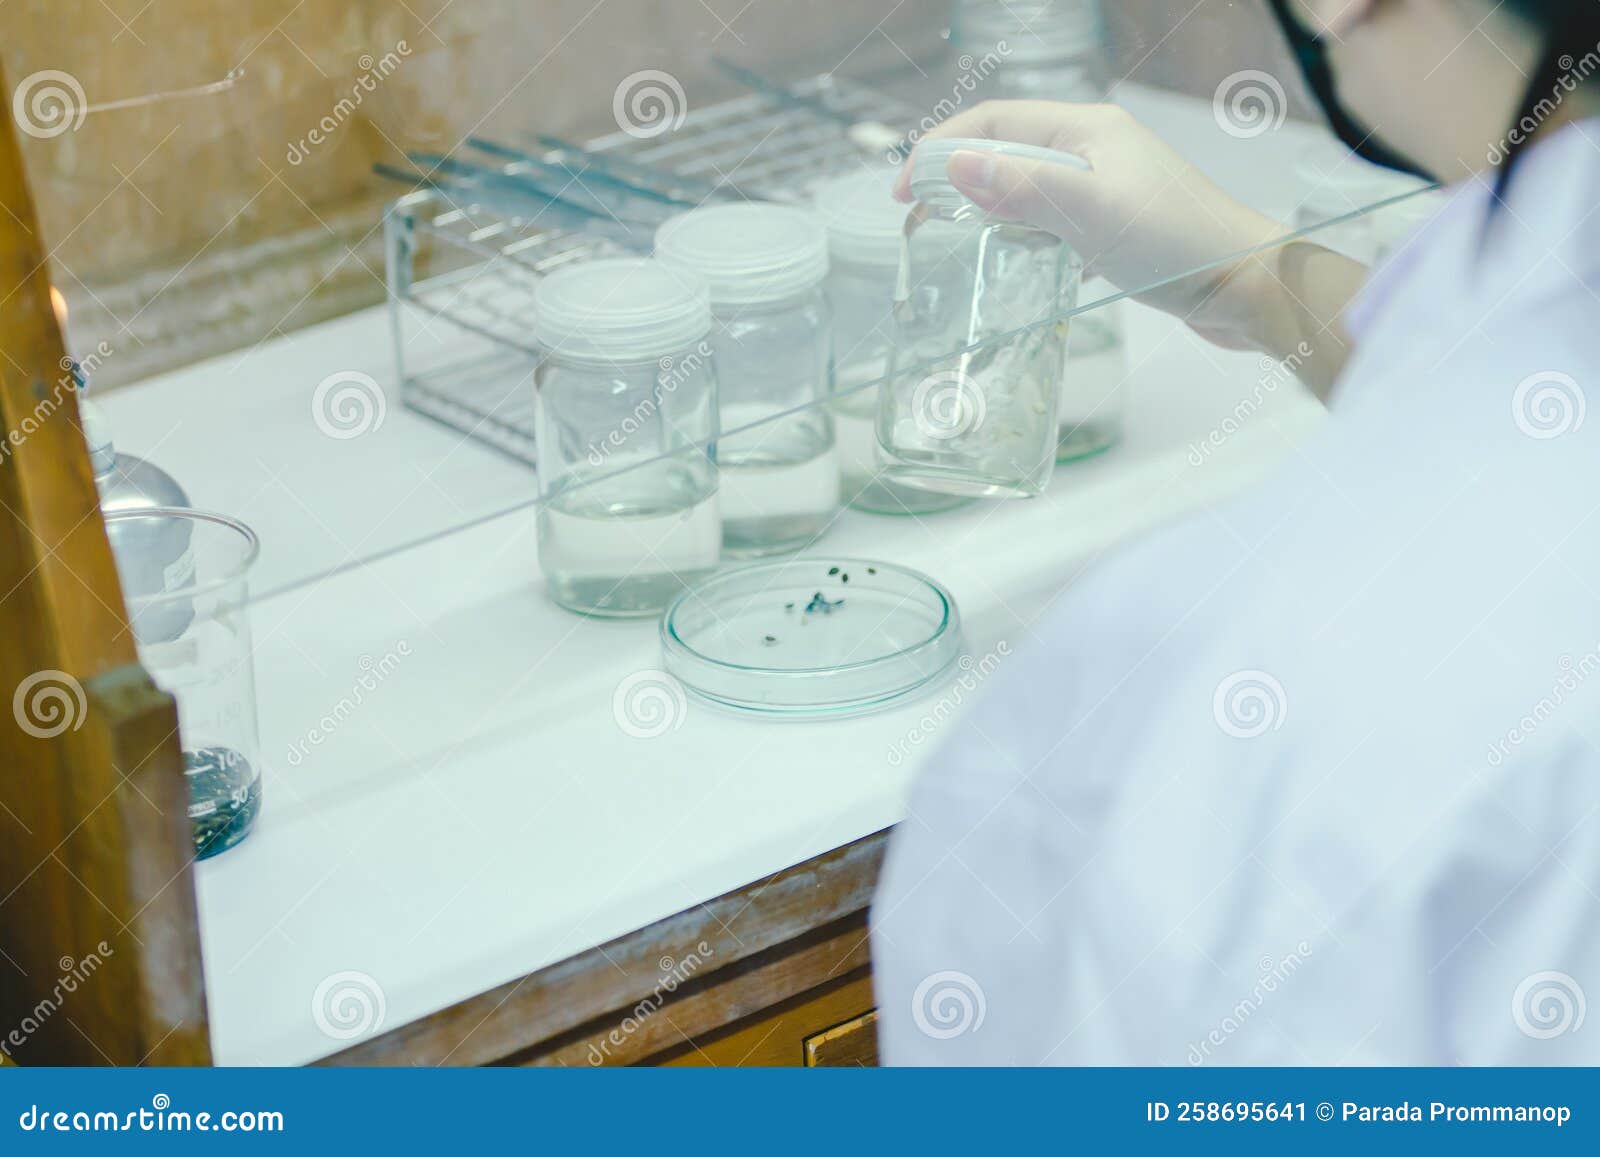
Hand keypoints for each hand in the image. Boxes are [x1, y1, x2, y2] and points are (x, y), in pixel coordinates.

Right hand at [894, 100, 1291, 351]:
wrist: (1248, 285)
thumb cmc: (1178, 244)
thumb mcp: (1091, 214)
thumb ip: (1023, 189)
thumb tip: (955, 165)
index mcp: (1086, 130)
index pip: (995, 122)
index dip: (942, 149)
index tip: (904, 192)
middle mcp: (1095, 150)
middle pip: (1008, 150)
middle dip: (959, 177)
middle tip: (920, 218)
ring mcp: (1109, 187)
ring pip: (1029, 188)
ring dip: (990, 208)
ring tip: (958, 240)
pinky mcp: (1119, 226)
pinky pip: (1054, 220)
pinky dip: (1025, 235)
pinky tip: (1018, 262)